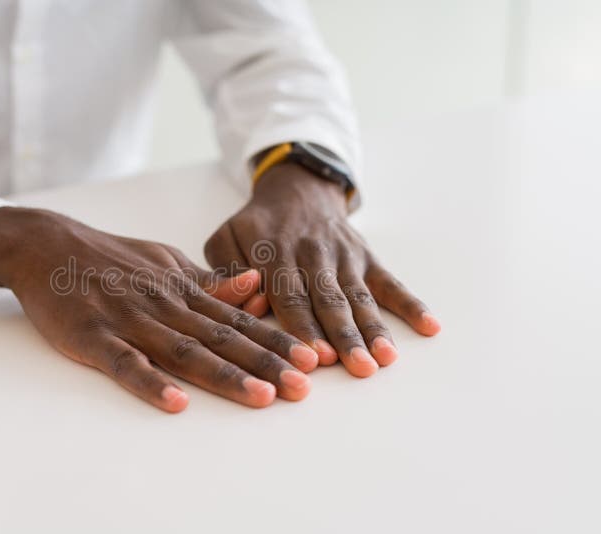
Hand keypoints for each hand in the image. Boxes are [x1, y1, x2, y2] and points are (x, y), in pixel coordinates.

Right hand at [0, 207, 318, 411]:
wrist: (48, 245)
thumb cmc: (111, 259)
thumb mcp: (166, 263)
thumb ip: (208, 282)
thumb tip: (255, 287)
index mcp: (182, 291)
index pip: (237, 320)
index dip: (274, 341)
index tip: (310, 360)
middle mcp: (164, 305)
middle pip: (220, 338)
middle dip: (264, 363)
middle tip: (302, 388)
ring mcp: (128, 321)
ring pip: (182, 351)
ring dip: (223, 374)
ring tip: (260, 396)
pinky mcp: (92, 337)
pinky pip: (124, 363)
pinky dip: (149, 382)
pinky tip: (174, 403)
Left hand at [204, 163, 440, 377]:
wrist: (296, 190)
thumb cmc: (255, 227)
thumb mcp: (225, 239)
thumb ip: (226, 271)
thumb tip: (249, 300)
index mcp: (274, 251)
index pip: (290, 293)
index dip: (304, 325)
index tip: (316, 355)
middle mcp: (313, 254)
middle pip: (329, 299)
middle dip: (343, 334)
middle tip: (356, 365)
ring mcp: (344, 256)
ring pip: (360, 295)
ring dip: (374, 327)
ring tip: (386, 358)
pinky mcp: (366, 257)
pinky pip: (390, 282)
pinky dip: (411, 303)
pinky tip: (430, 327)